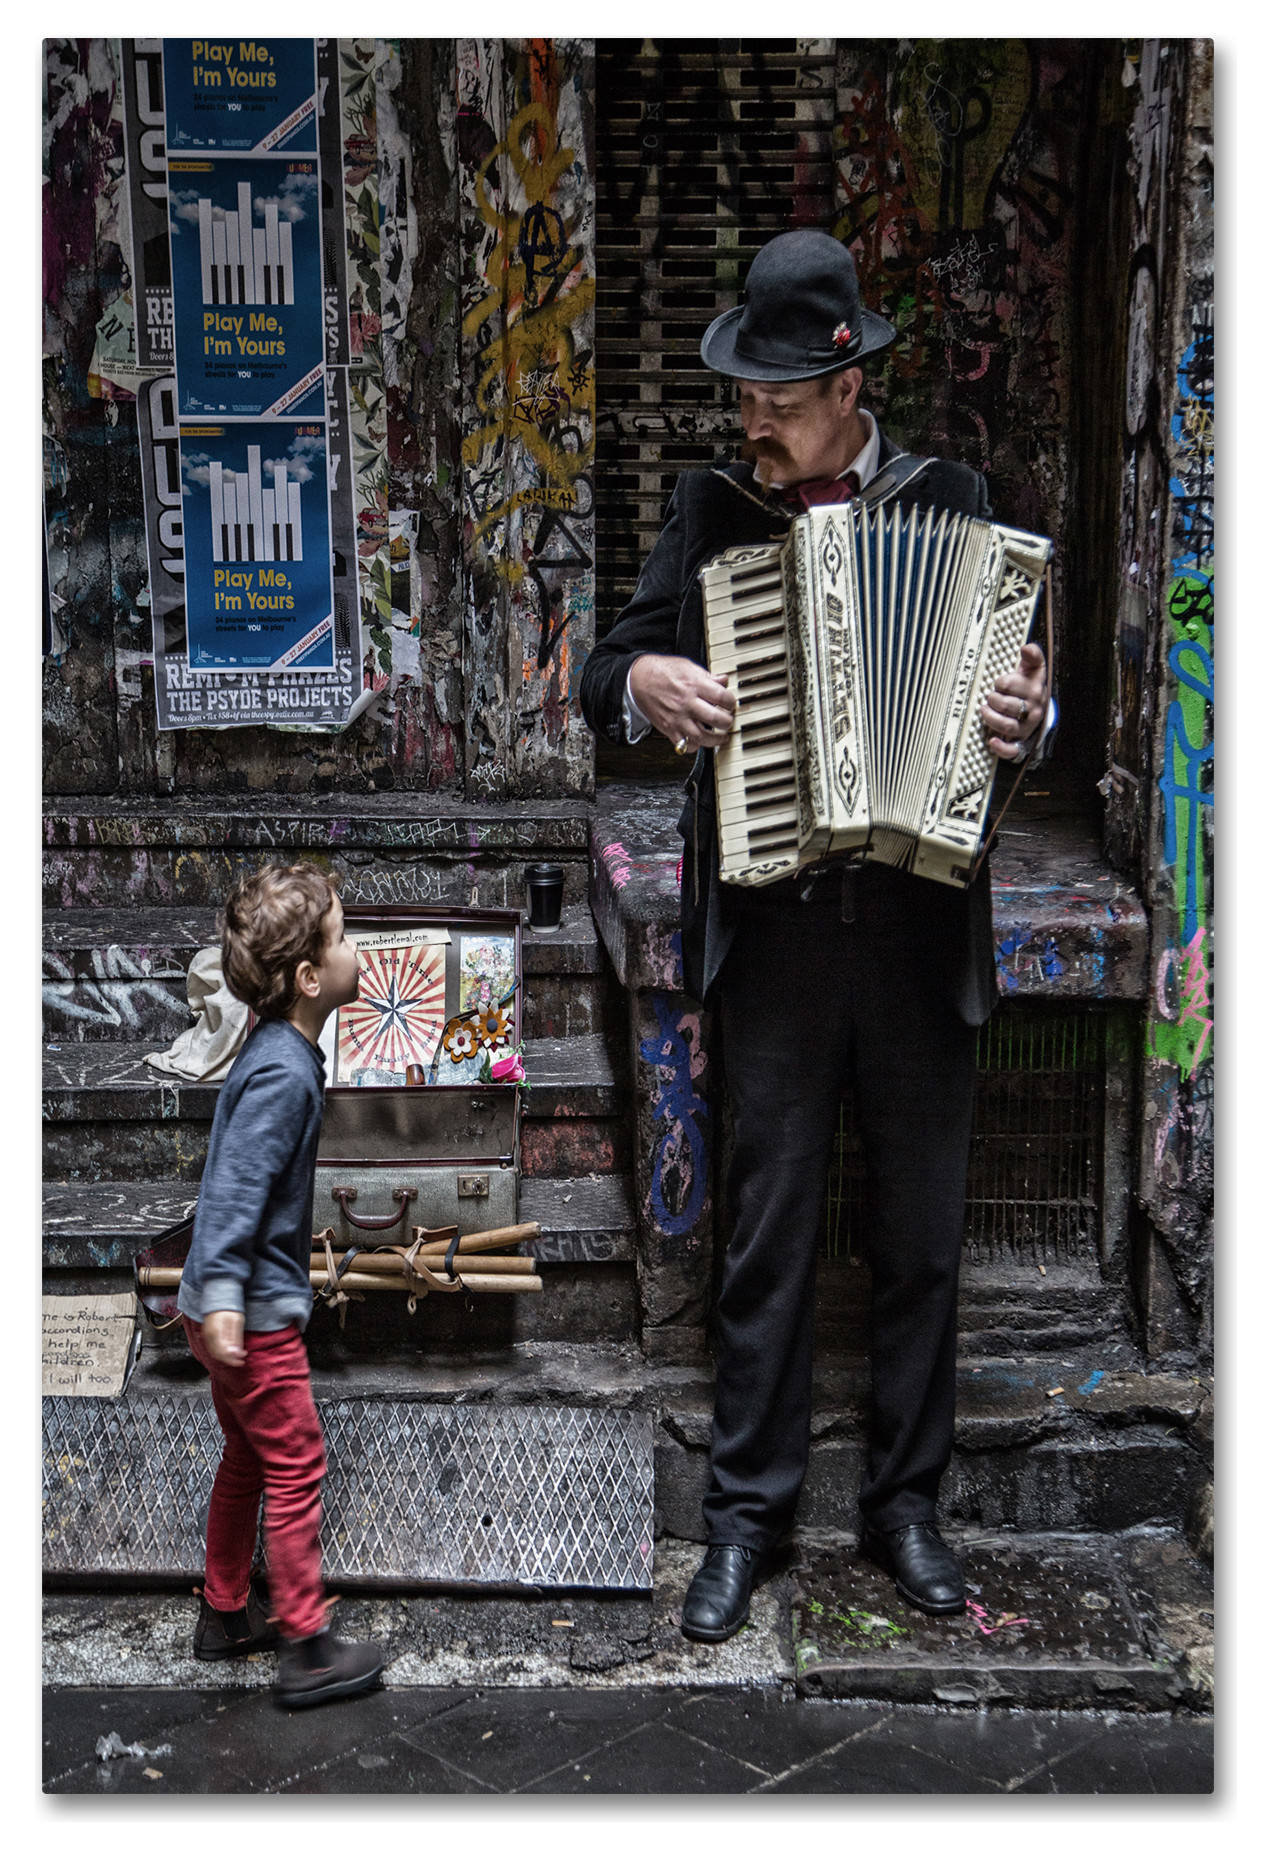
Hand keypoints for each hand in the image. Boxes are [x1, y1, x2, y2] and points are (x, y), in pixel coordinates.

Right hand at [203, 1309, 245, 1367]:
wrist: (219, 1294)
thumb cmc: (229, 1306)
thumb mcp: (237, 1321)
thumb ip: (235, 1338)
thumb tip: (236, 1353)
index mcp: (216, 1333)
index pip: (224, 1354)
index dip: (234, 1359)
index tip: (243, 1359)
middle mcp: (209, 1335)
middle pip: (218, 1355)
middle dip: (230, 1360)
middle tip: (241, 1359)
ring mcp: (206, 1334)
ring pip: (214, 1352)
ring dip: (226, 1357)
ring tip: (236, 1355)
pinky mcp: (207, 1333)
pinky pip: (212, 1347)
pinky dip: (220, 1351)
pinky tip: (228, 1350)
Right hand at [629, 653, 736, 754]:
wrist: (638, 679)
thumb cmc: (662, 671)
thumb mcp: (688, 666)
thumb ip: (707, 676)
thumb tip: (724, 681)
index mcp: (694, 685)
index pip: (722, 697)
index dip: (731, 702)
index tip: (730, 704)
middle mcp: (686, 703)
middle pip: (716, 719)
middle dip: (727, 722)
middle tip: (728, 721)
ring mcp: (677, 718)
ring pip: (702, 737)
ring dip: (716, 740)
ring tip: (720, 737)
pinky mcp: (668, 729)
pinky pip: (685, 745)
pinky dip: (695, 746)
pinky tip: (699, 741)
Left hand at [980, 642, 1047, 761]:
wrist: (1042, 706)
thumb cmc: (1030, 685)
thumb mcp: (1033, 668)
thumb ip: (1032, 655)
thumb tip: (1026, 648)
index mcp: (1035, 689)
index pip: (1010, 685)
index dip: (1001, 682)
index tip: (1000, 682)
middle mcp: (1033, 709)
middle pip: (1007, 706)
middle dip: (993, 699)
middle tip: (990, 697)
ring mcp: (1027, 726)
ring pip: (1007, 726)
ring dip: (991, 718)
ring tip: (984, 711)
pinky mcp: (1022, 741)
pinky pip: (1013, 750)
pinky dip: (1002, 748)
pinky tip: (991, 741)